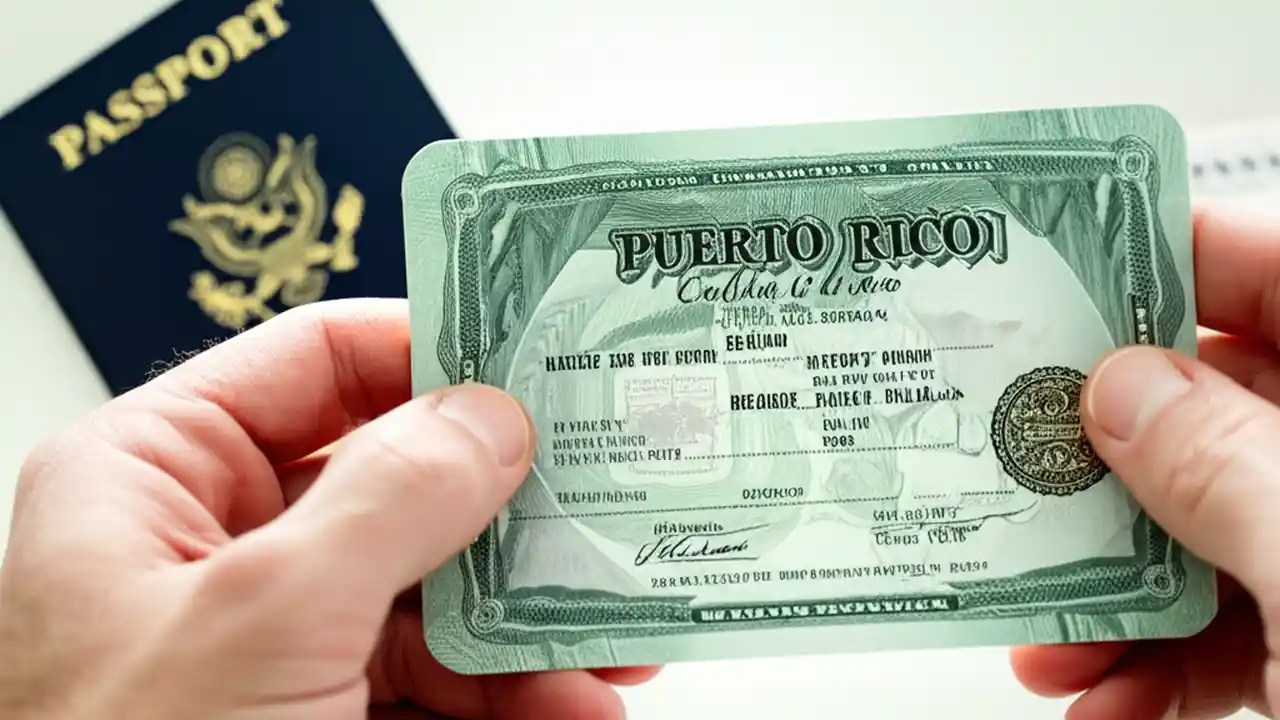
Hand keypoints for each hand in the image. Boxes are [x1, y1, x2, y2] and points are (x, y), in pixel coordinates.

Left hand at [0, 300, 657, 719]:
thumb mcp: (265, 620)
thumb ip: (389, 501)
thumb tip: (489, 418)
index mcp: (155, 478)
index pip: (316, 361)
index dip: (434, 348)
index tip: (543, 361)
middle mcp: (216, 545)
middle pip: (398, 482)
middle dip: (510, 513)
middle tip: (605, 502)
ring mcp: (273, 636)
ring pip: (433, 591)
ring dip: (530, 622)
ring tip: (611, 642)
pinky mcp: (316, 711)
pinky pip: (434, 679)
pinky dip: (510, 694)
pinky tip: (570, 705)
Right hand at [1010, 206, 1279, 718]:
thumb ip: (1232, 471)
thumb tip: (1123, 390)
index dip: (1178, 261)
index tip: (1063, 276)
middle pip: (1222, 412)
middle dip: (1105, 463)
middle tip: (1019, 468)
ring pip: (1210, 530)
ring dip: (1110, 588)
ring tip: (1050, 639)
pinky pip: (1231, 626)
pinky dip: (1153, 664)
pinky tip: (1105, 698)